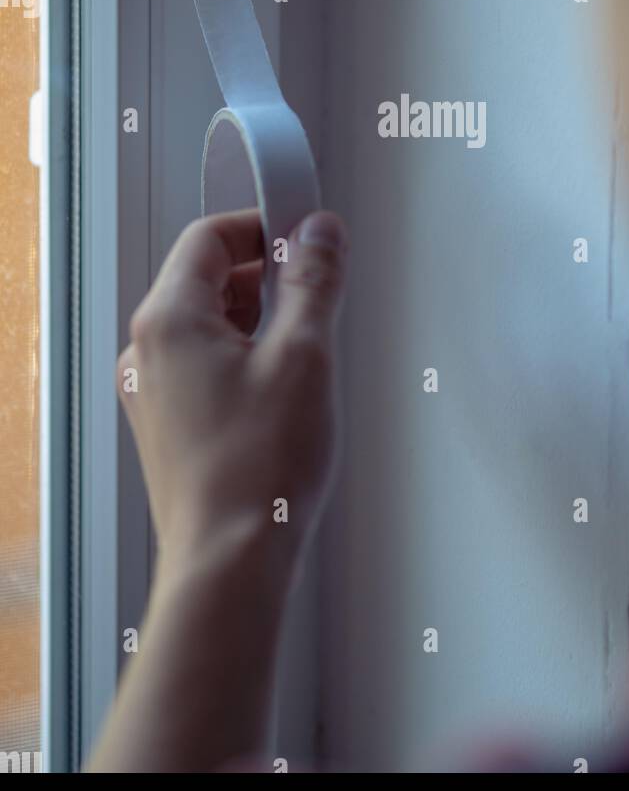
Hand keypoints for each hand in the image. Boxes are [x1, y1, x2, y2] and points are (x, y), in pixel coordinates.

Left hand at [117, 208, 347, 574]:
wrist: (231, 563)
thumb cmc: (258, 470)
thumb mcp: (305, 354)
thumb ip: (313, 281)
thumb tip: (318, 234)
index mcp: (168, 320)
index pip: (210, 236)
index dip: (262, 226)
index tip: (306, 236)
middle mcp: (148, 353)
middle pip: (207, 279)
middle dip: (267, 277)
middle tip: (318, 294)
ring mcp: (153, 393)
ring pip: (209, 325)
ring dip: (260, 321)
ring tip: (307, 354)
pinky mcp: (168, 427)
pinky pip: (205, 367)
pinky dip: (245, 360)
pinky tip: (284, 394)